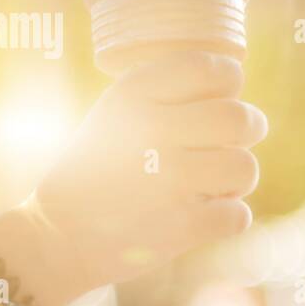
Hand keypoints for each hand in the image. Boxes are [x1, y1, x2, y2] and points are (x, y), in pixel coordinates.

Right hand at [15, 51, 266, 304]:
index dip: (229, 82)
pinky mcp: (181, 226)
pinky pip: (238, 215)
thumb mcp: (115, 114)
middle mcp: (152, 130)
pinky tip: (206, 216)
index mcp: (133, 94)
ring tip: (215, 184)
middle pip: (239, 118)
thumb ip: (167, 94)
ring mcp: (169, 179)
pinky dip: (228, 219)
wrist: (57, 237)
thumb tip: (233, 89)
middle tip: (231, 143)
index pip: (211, 68)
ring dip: (237, 179)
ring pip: (245, 167)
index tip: (220, 96)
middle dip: (247, 130)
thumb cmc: (97, 170)